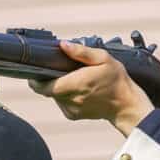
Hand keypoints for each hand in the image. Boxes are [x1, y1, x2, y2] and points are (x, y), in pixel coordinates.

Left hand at [28, 42, 154, 135]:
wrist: (125, 104)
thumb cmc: (116, 80)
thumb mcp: (103, 58)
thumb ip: (81, 52)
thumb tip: (63, 45)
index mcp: (76, 84)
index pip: (44, 86)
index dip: (35, 80)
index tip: (34, 72)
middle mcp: (71, 99)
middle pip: (47, 89)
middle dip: (48, 79)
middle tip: (56, 69)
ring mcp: (71, 109)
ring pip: (53, 96)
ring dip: (57, 87)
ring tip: (71, 77)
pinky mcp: (72, 115)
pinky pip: (60, 102)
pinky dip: (63, 95)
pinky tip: (76, 88)